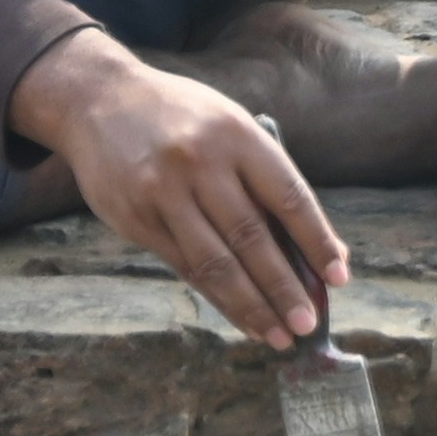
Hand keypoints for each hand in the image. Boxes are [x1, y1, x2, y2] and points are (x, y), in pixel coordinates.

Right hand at [16, 29, 348, 349]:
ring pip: (216, 262)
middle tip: (307, 324)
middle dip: (284, 288)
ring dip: (251, 306)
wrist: (98, 100)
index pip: (288, 196)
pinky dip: (216, 297)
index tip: (339, 276)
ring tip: (277, 334)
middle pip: (252, 238)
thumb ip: (264, 178)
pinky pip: (184, 266)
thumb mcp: (228, 126)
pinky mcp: (135, 218)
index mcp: (236, 135)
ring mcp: (163, 193)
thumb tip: (310, 247)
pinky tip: (239, 317)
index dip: (317, 241)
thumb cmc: (180, 118)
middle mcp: (200, 163)